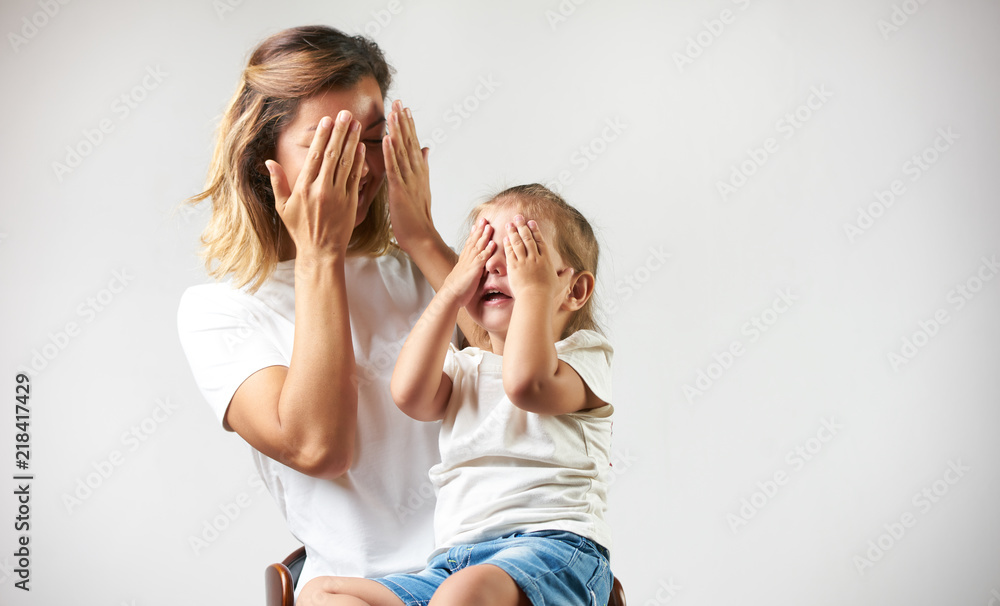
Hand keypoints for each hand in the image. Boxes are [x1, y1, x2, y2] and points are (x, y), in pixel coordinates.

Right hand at [265, 110, 363, 258]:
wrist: (321, 251)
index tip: (328, 120)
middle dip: (340, 132)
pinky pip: (355, 178)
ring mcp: (337, 196)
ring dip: (352, 142)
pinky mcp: (350, 203)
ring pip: (346, 163)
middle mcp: (321, 189)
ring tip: (357, 125)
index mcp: (304, 188)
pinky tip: (361, 147)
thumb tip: (268, 161)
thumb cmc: (300, 229)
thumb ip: (277, 182)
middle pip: (332, 154)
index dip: (322, 136)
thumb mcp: (283, 207)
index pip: (314, 156)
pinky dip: (359, 162)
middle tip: (346, 114)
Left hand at [382, 100, 433, 251]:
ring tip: (394, 111)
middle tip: (398, 101)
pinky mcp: (399, 190)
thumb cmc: (418, 217)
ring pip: (402, 150)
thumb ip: (424, 166)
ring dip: (398, 130)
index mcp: (419, 172)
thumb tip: (427, 148)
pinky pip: (394, 168)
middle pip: (409, 142)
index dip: (409, 125)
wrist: (421, 237)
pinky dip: (390, 152)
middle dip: (403, 121)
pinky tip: (387, 138)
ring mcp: (409, 180)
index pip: (413, 143)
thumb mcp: (422, 188)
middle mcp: (416, 173)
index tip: (405, 108)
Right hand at [441, 219, 494, 308]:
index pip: (469, 243)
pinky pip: (482, 257)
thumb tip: (475, 270)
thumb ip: (470, 270)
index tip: (476, 225)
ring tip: (489, 225)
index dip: (473, 234)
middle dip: (479, 229)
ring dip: (484, 235)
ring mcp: (471, 262)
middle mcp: (467, 258)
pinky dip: (488, 250)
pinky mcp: (475, 269)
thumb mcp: (464, 276)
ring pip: (478, 246)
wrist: (451, 295)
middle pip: (473, 241)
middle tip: (483, 219)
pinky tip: (492, 243)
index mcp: (464, 259)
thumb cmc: (458, 289)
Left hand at [504, 215, 573, 304]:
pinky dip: (508, 245)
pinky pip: (510, 253)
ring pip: (518, 243)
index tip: (531, 222)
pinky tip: (506, 238)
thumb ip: (565, 276)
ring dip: (513, 232)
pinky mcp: (514, 267)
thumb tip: (572, 272)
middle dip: (522, 226)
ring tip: (509, 224)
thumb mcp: (560, 284)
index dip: (535, 230)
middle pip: (528, 238)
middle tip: (518, 217)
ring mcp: (524, 262)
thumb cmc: (547, 292)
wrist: (535, 298)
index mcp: (545, 260)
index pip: (540, 241)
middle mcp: (534, 258)